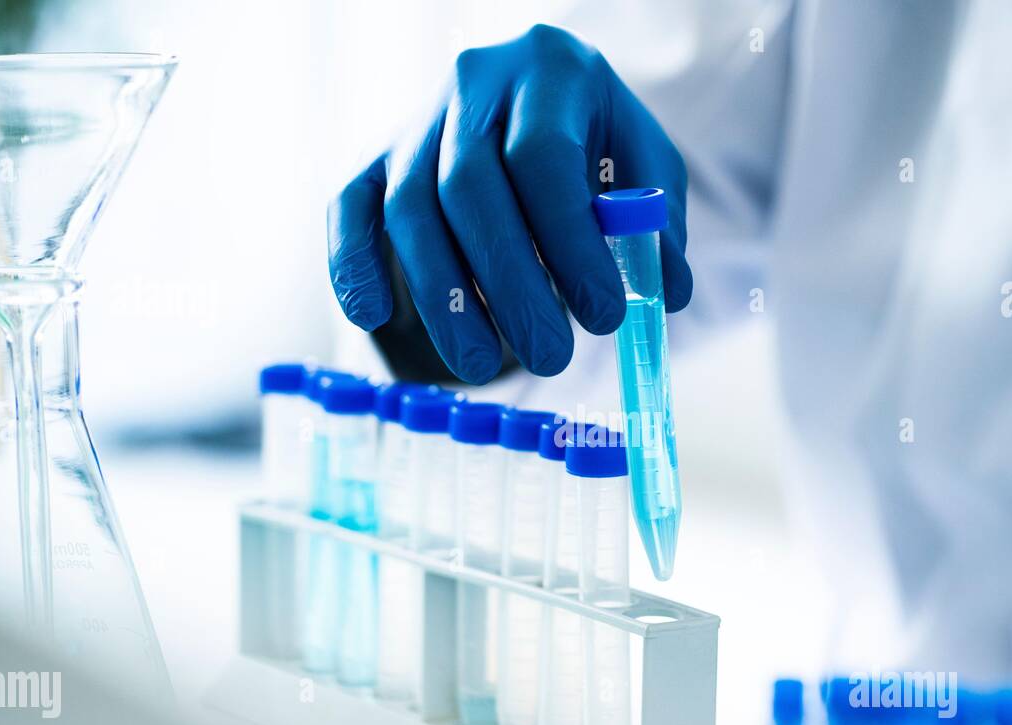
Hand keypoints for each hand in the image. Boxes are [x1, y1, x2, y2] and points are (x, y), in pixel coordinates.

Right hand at [327, 24, 691, 384]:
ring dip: (443, 298)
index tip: (605, 317)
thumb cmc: (597, 145)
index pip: (545, 156)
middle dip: (510, 286)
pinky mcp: (375, 158)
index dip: (571, 244)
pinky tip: (372, 319)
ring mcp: (415, 120)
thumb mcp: (645, 168)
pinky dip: (352, 265)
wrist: (538, 104)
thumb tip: (663, 296)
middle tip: (552, 358)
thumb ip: (657, 229)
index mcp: (549, 70)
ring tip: (482, 367)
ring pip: (409, 208)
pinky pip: (348, 209)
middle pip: (469, 186)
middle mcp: (473, 84)